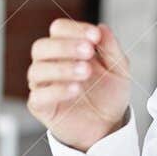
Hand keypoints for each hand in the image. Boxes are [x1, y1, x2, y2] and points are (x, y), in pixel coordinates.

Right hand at [28, 20, 130, 152]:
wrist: (109, 127)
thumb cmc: (108, 96)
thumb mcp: (119, 70)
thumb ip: (111, 48)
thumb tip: (102, 27)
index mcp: (67, 50)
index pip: (59, 29)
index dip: (75, 29)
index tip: (94, 36)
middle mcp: (51, 64)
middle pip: (41, 46)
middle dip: (64, 46)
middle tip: (88, 51)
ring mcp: (43, 85)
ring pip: (37, 69)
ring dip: (62, 68)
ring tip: (86, 72)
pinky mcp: (41, 106)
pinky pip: (39, 95)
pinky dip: (57, 90)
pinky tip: (75, 89)